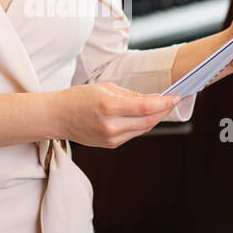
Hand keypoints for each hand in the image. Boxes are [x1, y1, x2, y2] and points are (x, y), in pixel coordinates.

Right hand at [52, 83, 182, 148]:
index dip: (164, 102)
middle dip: (164, 110)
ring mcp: (111, 138)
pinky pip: (133, 134)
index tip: (176, 96)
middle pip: (149, 121)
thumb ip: (131, 95)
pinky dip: (142, 125)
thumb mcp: (105, 88)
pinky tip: (145, 116)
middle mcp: (112, 126)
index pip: (146, 107)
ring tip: (161, 106)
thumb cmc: (78, 98)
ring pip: (143, 129)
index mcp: (109, 107)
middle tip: (173, 100)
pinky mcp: (111, 145)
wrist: (57, 117)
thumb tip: (153, 99)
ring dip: (155, 118)